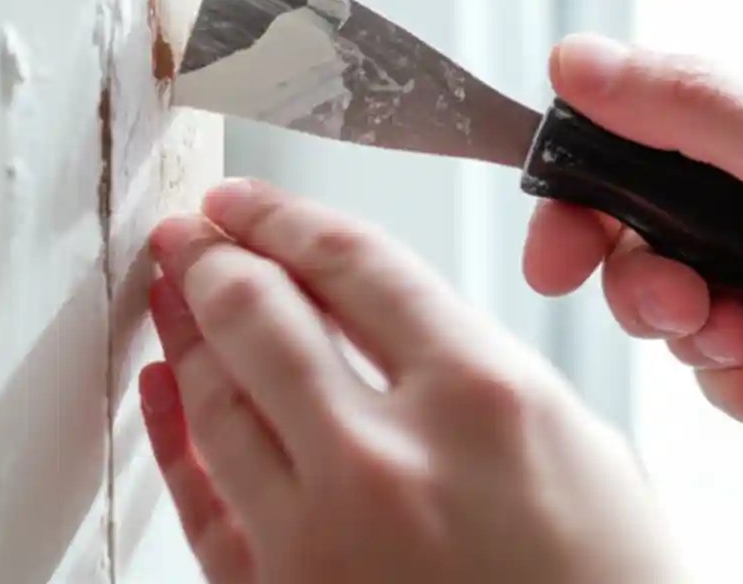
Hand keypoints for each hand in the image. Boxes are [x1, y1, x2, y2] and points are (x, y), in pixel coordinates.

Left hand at [140, 180, 684, 583]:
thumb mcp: (581, 445)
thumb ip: (470, 366)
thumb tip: (370, 315)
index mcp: (483, 399)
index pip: (353, 263)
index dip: (282, 217)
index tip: (246, 204)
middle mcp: (389, 462)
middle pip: (262, 318)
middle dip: (213, 261)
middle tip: (189, 235)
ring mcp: (320, 539)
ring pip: (215, 403)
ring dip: (184, 334)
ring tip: (171, 295)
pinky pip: (199, 505)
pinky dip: (171, 435)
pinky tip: (160, 386)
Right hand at [524, 33, 742, 422]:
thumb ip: (689, 109)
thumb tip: (573, 58)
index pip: (626, 156)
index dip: (579, 210)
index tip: (557, 262)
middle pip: (640, 250)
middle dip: (650, 292)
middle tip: (684, 306)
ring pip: (682, 322)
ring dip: (710, 345)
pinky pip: (735, 380)